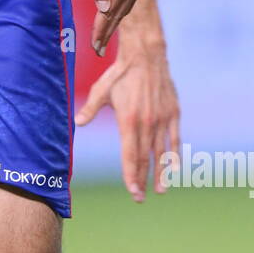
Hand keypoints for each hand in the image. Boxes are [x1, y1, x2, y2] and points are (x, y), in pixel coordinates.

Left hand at [75, 42, 180, 201]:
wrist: (146, 55)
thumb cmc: (120, 74)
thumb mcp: (100, 91)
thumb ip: (90, 109)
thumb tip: (78, 123)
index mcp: (129, 120)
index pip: (130, 155)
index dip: (131, 175)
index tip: (132, 191)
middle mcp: (147, 123)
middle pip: (145, 158)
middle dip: (143, 180)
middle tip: (140, 197)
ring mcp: (162, 118)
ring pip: (162, 152)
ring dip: (161, 173)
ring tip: (160, 190)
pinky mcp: (173, 112)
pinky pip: (175, 138)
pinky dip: (175, 155)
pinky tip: (175, 169)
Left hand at [85, 0, 150, 55]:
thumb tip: (103, 10)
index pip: (107, 16)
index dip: (100, 33)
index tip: (95, 48)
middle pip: (118, 16)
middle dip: (107, 33)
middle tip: (99, 49)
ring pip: (127, 7)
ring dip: (116, 20)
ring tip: (106, 33)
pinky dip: (124, 5)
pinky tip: (117, 9)